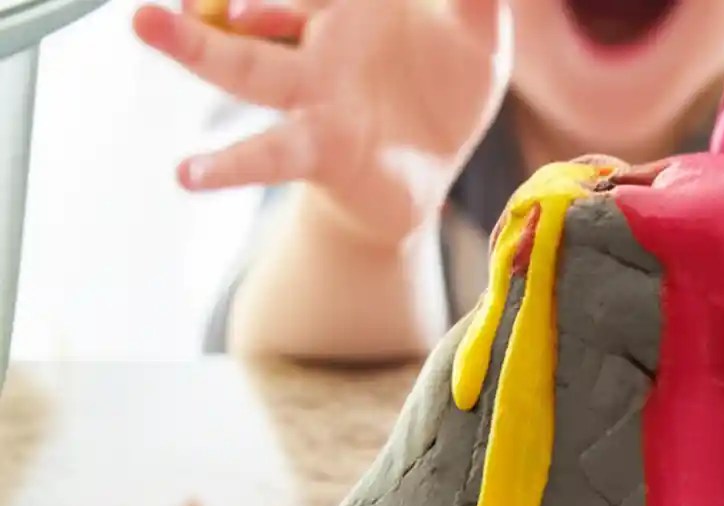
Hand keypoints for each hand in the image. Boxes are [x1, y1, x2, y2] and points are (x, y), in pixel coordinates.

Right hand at [133, 0, 511, 238]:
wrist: (431, 168)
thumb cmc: (445, 88)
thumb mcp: (480, 37)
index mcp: (354, 5)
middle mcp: (321, 44)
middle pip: (266, 5)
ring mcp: (312, 97)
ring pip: (247, 66)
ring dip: (197, 46)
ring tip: (146, 21)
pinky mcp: (317, 150)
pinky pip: (268, 154)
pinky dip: (227, 165)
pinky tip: (187, 174)